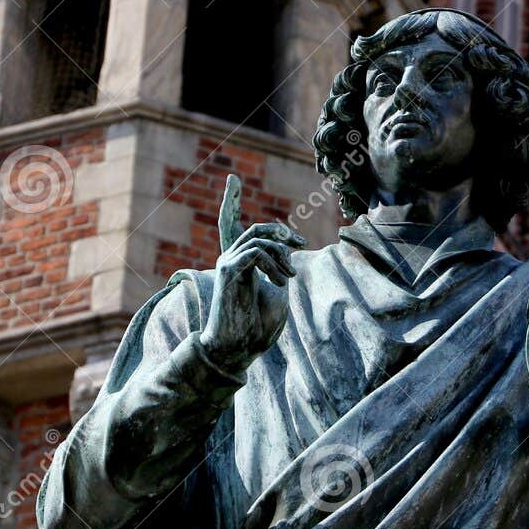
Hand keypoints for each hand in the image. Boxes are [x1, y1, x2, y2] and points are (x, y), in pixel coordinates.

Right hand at [198, 178, 304, 365]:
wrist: (239, 349)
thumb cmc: (257, 328)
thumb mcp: (277, 294)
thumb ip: (279, 271)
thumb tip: (286, 258)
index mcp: (239, 264)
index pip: (230, 225)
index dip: (231, 201)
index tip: (233, 179)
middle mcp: (228, 260)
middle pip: (254, 228)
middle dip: (281, 231)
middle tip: (302, 244)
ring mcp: (226, 264)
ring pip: (258, 238)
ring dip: (282, 254)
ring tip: (290, 277)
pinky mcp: (229, 272)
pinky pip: (255, 251)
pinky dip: (273, 262)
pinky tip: (282, 281)